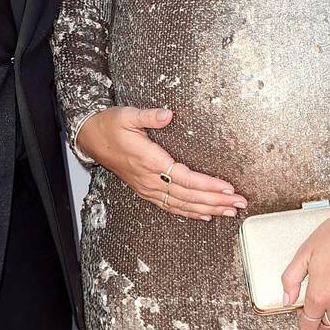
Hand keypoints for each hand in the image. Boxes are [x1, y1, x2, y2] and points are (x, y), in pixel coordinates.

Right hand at [76, 105, 247, 219]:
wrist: (91, 139)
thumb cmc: (109, 126)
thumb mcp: (127, 115)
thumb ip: (149, 116)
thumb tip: (168, 114)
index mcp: (148, 160)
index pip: (184, 178)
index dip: (207, 185)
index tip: (228, 187)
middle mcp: (149, 179)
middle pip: (188, 195)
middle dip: (216, 201)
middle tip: (239, 203)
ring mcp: (147, 187)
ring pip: (181, 204)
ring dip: (207, 209)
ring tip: (229, 211)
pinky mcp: (145, 190)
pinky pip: (170, 206)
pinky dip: (189, 212)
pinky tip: (204, 215)